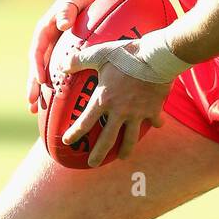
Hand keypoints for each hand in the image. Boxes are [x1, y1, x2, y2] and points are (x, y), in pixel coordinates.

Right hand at [26, 0, 108, 114]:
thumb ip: (67, 10)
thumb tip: (63, 24)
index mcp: (45, 29)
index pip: (38, 52)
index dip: (37, 68)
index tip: (41, 83)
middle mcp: (47, 39)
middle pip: (37, 67)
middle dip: (34, 86)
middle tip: (33, 105)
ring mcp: (55, 46)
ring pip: (45, 72)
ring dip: (40, 90)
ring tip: (37, 110)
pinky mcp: (65, 50)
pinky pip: (58, 70)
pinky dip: (55, 84)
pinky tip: (56, 99)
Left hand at [57, 40, 170, 167]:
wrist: (156, 57)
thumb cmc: (126, 55)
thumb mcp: (99, 54)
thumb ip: (79, 61)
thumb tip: (62, 65)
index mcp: (103, 99)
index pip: (85, 122)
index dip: (75, 133)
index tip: (67, 141)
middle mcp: (119, 111)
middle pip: (107, 140)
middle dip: (98, 154)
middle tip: (92, 164)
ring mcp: (138, 113)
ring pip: (131, 138)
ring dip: (126, 150)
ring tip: (123, 158)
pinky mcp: (154, 110)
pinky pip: (154, 121)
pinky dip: (155, 124)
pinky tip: (156, 125)